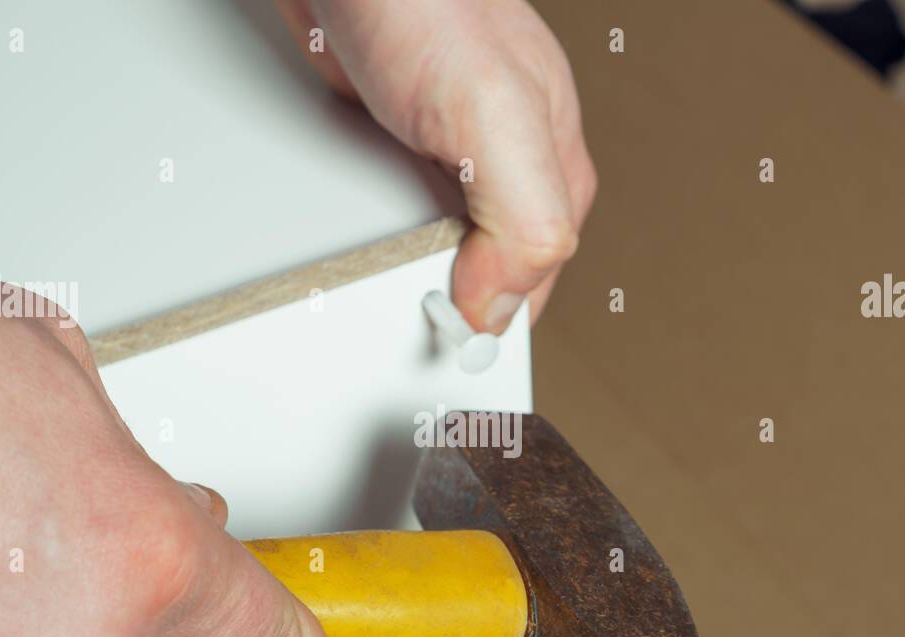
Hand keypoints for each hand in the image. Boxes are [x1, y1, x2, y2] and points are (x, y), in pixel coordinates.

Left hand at [278, 0, 596, 332]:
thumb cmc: (422, 2)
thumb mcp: (497, 113)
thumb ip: (525, 216)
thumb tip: (501, 305)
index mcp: (554, 175)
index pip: (534, 288)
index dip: (489, 322)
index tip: (442, 336)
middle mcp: (505, 176)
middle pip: (481, 282)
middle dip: (440, 302)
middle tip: (398, 305)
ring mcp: (448, 168)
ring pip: (431, 260)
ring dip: (396, 274)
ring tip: (372, 266)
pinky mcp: (395, 156)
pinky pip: (385, 229)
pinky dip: (365, 244)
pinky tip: (350, 234)